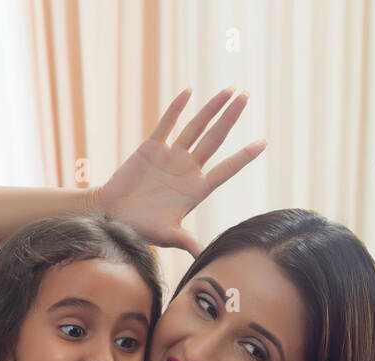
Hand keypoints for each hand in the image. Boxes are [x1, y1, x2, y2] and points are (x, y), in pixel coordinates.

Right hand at [94, 87, 265, 255]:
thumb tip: (202, 256)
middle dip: (230, 118)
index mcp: (195, 190)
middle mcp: (187, 169)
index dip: (243, 157)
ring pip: (196, 127)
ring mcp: (171, 156)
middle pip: (215, 139)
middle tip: (246, 96)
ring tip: (230, 90)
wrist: (111, 216)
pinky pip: (167, 124)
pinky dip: (177, 108)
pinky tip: (189, 91)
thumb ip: (185, 241)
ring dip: (212, 108)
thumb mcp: (165, 235)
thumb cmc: (138, 229)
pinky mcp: (151, 148)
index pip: (225, 170)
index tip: (263, 143)